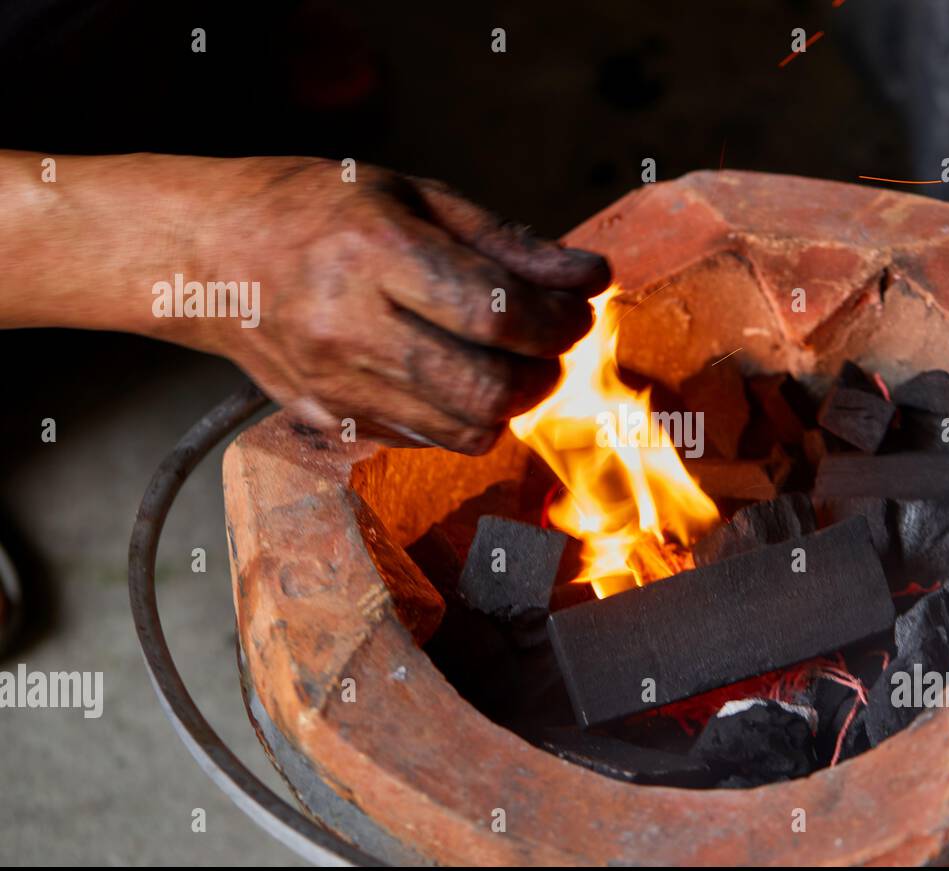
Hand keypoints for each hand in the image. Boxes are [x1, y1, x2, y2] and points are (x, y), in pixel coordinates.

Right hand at [189, 158, 608, 452]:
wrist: (205, 257)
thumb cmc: (312, 210)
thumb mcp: (412, 197)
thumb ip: (506, 243)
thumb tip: (589, 278)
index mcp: (373, 254)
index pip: (495, 312)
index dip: (557, 322)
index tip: (576, 310)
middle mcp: (350, 327)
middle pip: (486, 388)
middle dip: (543, 373)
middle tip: (549, 346)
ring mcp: (337, 385)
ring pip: (465, 432)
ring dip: (510, 404)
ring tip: (508, 363)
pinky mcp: (330, 421)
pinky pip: (428, 442)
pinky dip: (463, 419)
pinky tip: (454, 377)